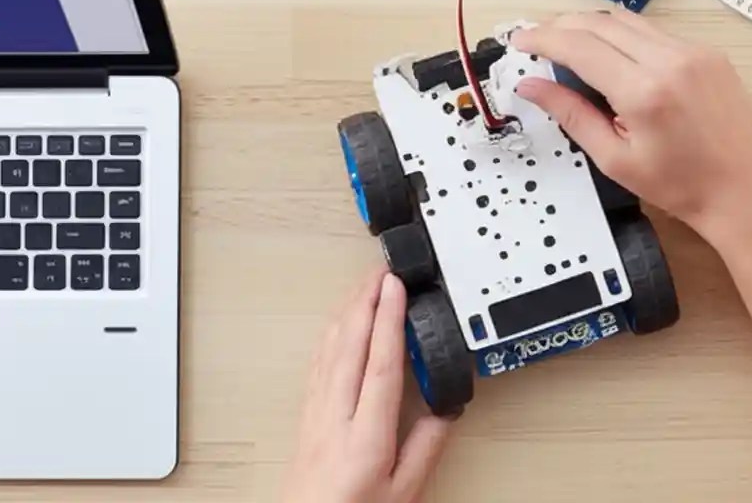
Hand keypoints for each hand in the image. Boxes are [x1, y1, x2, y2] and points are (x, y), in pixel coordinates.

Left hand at [281, 270, 451, 502]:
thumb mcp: (403, 494)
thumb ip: (426, 450)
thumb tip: (444, 410)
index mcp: (366, 437)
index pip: (380, 365)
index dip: (389, 321)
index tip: (396, 288)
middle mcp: (336, 418)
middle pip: (350, 346)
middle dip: (366, 301)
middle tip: (382, 270)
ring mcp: (317, 414)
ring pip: (330, 350)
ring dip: (348, 312)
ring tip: (364, 287)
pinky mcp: (307, 417)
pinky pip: (318, 364)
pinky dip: (332, 335)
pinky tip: (338, 325)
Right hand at [512, 11, 751, 243]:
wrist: (746, 194)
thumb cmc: (682, 187)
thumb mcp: (614, 158)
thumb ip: (571, 115)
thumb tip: (531, 86)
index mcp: (644, 91)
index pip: (579, 46)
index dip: (542, 38)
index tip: (519, 41)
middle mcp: (671, 60)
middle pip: (600, 23)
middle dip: (561, 26)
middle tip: (535, 39)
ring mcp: (694, 52)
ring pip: (627, 21)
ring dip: (591, 26)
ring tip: (566, 44)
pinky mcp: (709, 54)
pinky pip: (654, 32)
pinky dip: (623, 35)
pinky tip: (609, 55)